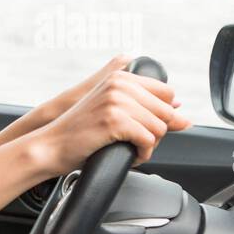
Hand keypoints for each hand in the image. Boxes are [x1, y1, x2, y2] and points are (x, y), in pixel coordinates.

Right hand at [30, 63, 192, 173]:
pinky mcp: (114, 120)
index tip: (144, 128)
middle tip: (136, 143)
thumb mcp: (112, 111)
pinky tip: (130, 156)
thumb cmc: (79, 133)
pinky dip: (142, 154)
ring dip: (149, 146)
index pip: (167, 93)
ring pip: (160, 128)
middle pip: (167, 112)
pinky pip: (148, 140)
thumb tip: (183, 115)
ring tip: (131, 150)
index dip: (162, 115)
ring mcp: (116, 101)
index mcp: (120, 77)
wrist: (50, 147)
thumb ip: (144, 107)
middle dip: (156, 133)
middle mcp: (119, 84)